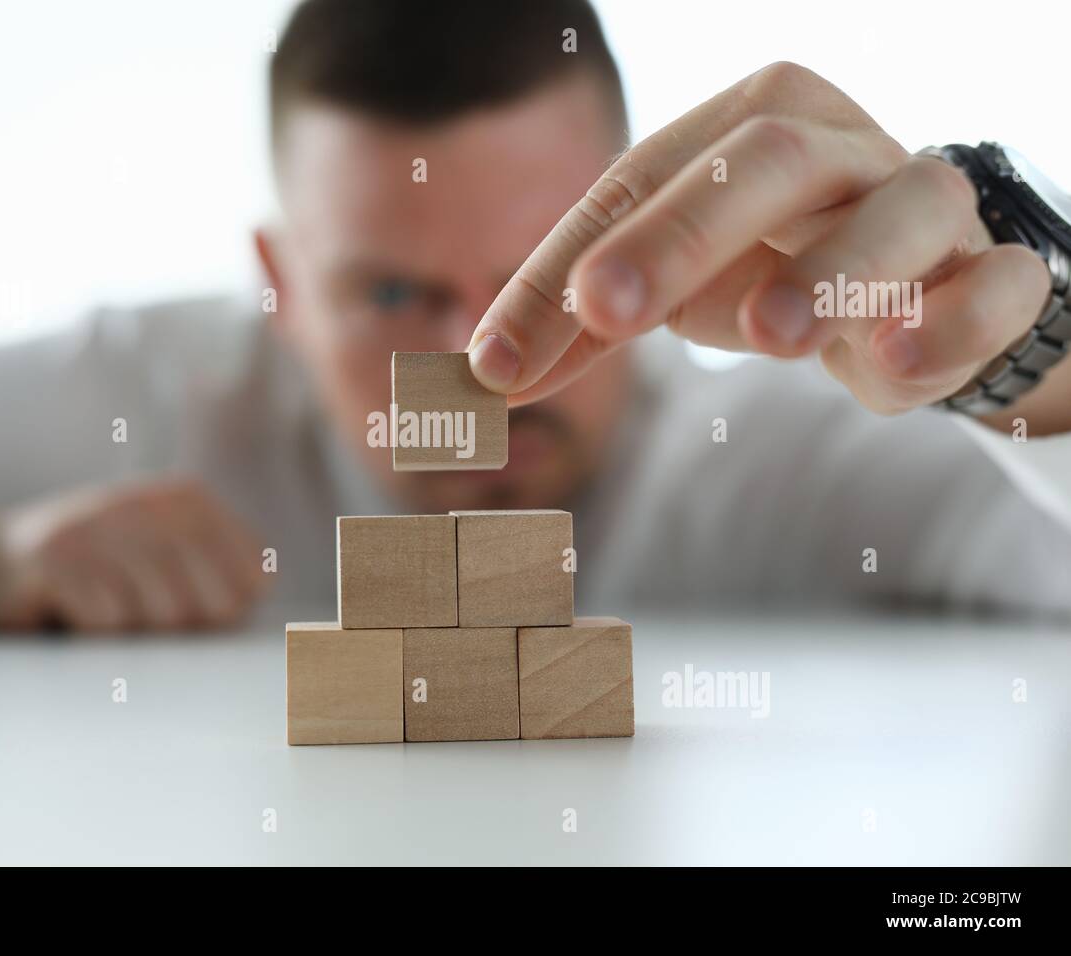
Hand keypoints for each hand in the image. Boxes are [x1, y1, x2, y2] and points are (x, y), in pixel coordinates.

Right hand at [0, 479, 267, 631]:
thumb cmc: (97, 571)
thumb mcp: (166, 557)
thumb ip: (223, 574)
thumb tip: (262, 587)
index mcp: (186, 499)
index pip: (251, 579)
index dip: (227, 610)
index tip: (192, 607)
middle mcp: (145, 502)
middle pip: (211, 605)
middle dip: (180, 626)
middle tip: (134, 610)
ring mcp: (97, 524)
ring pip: (161, 618)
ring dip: (131, 631)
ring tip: (99, 604)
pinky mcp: (52, 557)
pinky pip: (106, 625)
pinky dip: (90, 632)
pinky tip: (67, 607)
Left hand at [467, 62, 1060, 431]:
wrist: (916, 288)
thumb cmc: (775, 267)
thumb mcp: (672, 286)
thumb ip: (585, 324)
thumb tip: (488, 373)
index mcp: (740, 128)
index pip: (634, 187)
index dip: (558, 274)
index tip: (495, 360)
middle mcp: (835, 145)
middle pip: (759, 165)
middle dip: (678, 236)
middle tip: (604, 310)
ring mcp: (925, 200)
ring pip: (896, 208)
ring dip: (831, 270)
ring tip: (770, 337)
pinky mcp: (992, 273)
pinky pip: (992, 286)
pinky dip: (949, 325)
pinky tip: (894, 365)